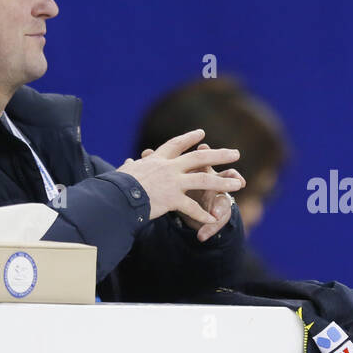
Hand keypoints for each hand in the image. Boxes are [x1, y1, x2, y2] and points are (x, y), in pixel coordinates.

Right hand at [117, 129, 244, 230]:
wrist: (114, 196)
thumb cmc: (115, 185)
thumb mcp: (124, 171)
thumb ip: (130, 167)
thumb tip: (129, 162)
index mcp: (157, 159)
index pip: (176, 145)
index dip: (190, 138)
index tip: (201, 133)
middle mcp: (168, 168)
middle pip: (199, 157)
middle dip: (219, 155)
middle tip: (235, 153)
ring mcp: (172, 183)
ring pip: (203, 180)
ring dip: (222, 182)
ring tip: (238, 184)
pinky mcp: (172, 199)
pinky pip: (191, 208)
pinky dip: (202, 215)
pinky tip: (213, 219)